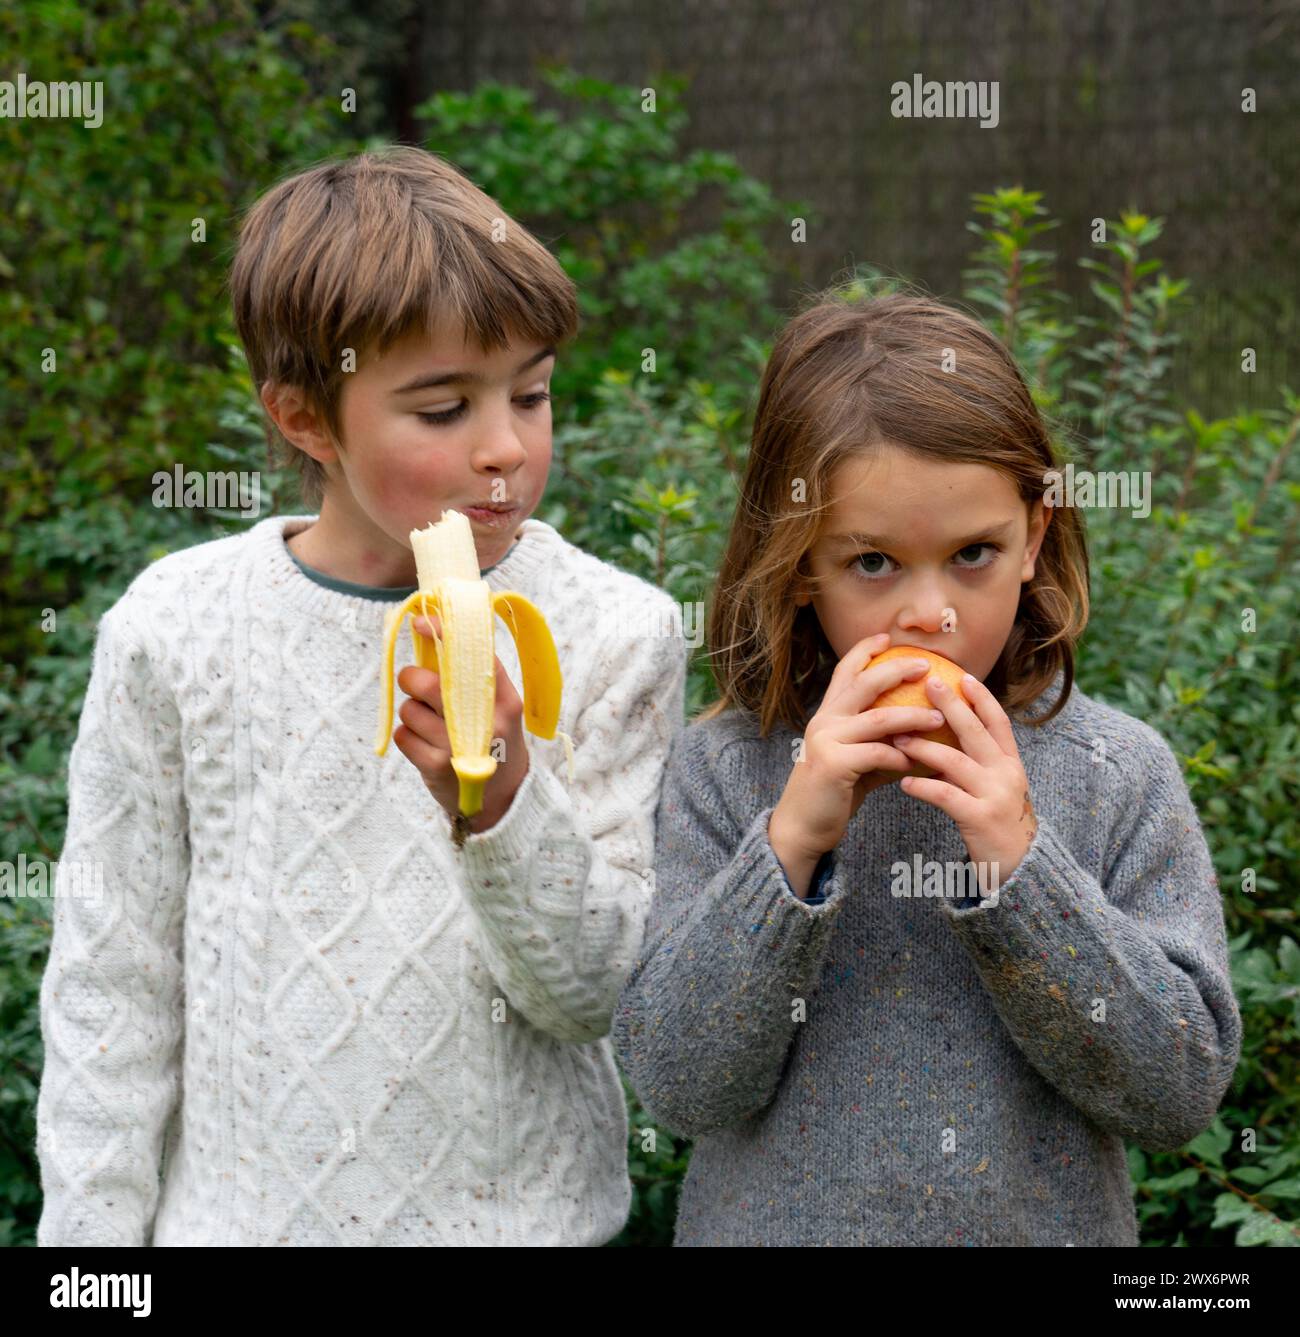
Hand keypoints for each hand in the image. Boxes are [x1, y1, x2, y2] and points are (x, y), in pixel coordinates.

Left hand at [393, 613, 529, 835]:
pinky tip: (425, 746)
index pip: (475, 657)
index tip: (422, 621)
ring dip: (412, 713)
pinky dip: (406, 737)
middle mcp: (486, 722)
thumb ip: (476, 678)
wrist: (502, 800)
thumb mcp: (501, 710)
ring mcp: (459, 747)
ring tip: (430, 725)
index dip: (444, 634)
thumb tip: (433, 633)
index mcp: (506, 701)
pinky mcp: (436, 768)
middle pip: (430, 683)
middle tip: (415, 683)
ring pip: (410, 709)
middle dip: (413, 678)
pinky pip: (402, 735)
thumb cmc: (496, 742)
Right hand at [770, 632, 948, 865]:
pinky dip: (902, 756)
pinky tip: (919, 761)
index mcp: (828, 715)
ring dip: (913, 717)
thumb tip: (922, 728)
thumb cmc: (835, 791)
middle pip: (863, 684)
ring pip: (878, 719)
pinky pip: (878, 754)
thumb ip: (881, 740)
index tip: (888, 638)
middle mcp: (824, 721)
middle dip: (896, 670)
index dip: (865, 651)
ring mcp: (826, 741)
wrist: (804, 825)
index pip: (845, 672)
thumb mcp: (858, 758)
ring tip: (940, 718)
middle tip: (927, 666)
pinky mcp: (833, 765)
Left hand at [891, 672, 1037, 891]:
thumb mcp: (994, 789)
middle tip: (928, 685)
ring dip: (924, 746)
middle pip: (976, 732)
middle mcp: (1006, 774)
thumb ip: (976, 764)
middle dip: (952, 706)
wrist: (1020, 870)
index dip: (981, 698)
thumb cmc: (997, 824)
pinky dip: (923, 787)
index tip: (963, 676)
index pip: (998, 722)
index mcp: (1011, 764)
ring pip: (955, 761)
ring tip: (899, 738)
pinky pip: (946, 796)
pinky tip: (904, 782)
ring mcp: (995, 796)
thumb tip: (944, 737)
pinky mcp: (980, 819)